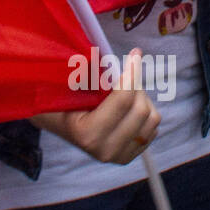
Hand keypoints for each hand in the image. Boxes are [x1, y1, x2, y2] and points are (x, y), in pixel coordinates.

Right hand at [30, 48, 160, 164]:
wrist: (57, 124)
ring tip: (127, 89)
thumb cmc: (62, 99)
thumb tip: (129, 55)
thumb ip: (96, 72)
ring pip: (152, 119)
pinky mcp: (129, 156)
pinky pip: (153, 128)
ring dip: (142, 98)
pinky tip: (129, 105)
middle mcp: (106, 150)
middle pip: (142, 110)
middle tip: (127, 71)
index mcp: (88, 134)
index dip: (132, 72)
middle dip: (136, 84)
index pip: (123, 99)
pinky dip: (145, 112)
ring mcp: (119, 157)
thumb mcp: (72, 84)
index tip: (136, 53)